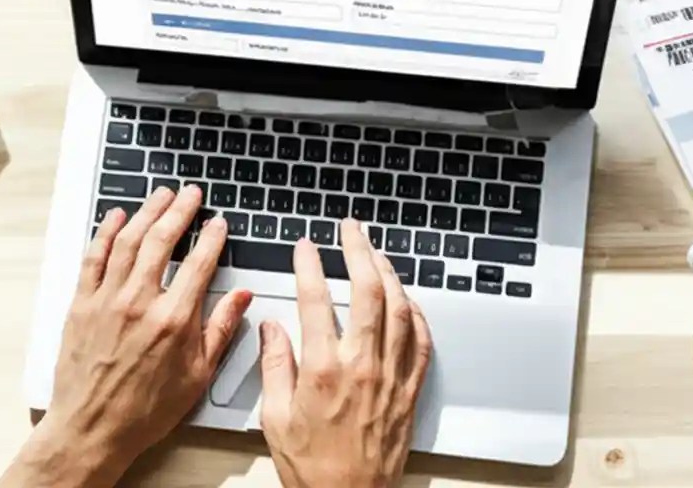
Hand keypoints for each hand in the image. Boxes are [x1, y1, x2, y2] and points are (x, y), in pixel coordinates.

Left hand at [0, 186, 251, 486]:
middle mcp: (140, 302)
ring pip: (128, 241)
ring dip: (146, 212)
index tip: (218, 222)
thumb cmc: (146, 409)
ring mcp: (107, 299)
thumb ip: (220, 330)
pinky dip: (105, 233)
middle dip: (180, 211)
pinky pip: (93, 258)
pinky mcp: (82, 304)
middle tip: (191, 193)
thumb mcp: (198, 375)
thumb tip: (241, 298)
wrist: (93, 428)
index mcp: (174, 319)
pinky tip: (115, 218)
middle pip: (162, 240)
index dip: (212, 237)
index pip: (199, 263)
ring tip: (161, 195)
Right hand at [259, 219, 432, 487]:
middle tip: (351, 229)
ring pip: (400, 307)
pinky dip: (416, 313)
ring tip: (377, 253)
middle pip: (367, 290)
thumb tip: (271, 328)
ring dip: (389, 273)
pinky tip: (406, 299)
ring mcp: (391, 375)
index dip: (309, 264)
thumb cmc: (312, 467)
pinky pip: (422, 340)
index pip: (315, 299)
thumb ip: (274, 365)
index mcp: (322, 369)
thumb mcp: (275, 417)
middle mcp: (362, 365)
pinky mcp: (410, 390)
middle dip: (359, 250)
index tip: (305, 247)